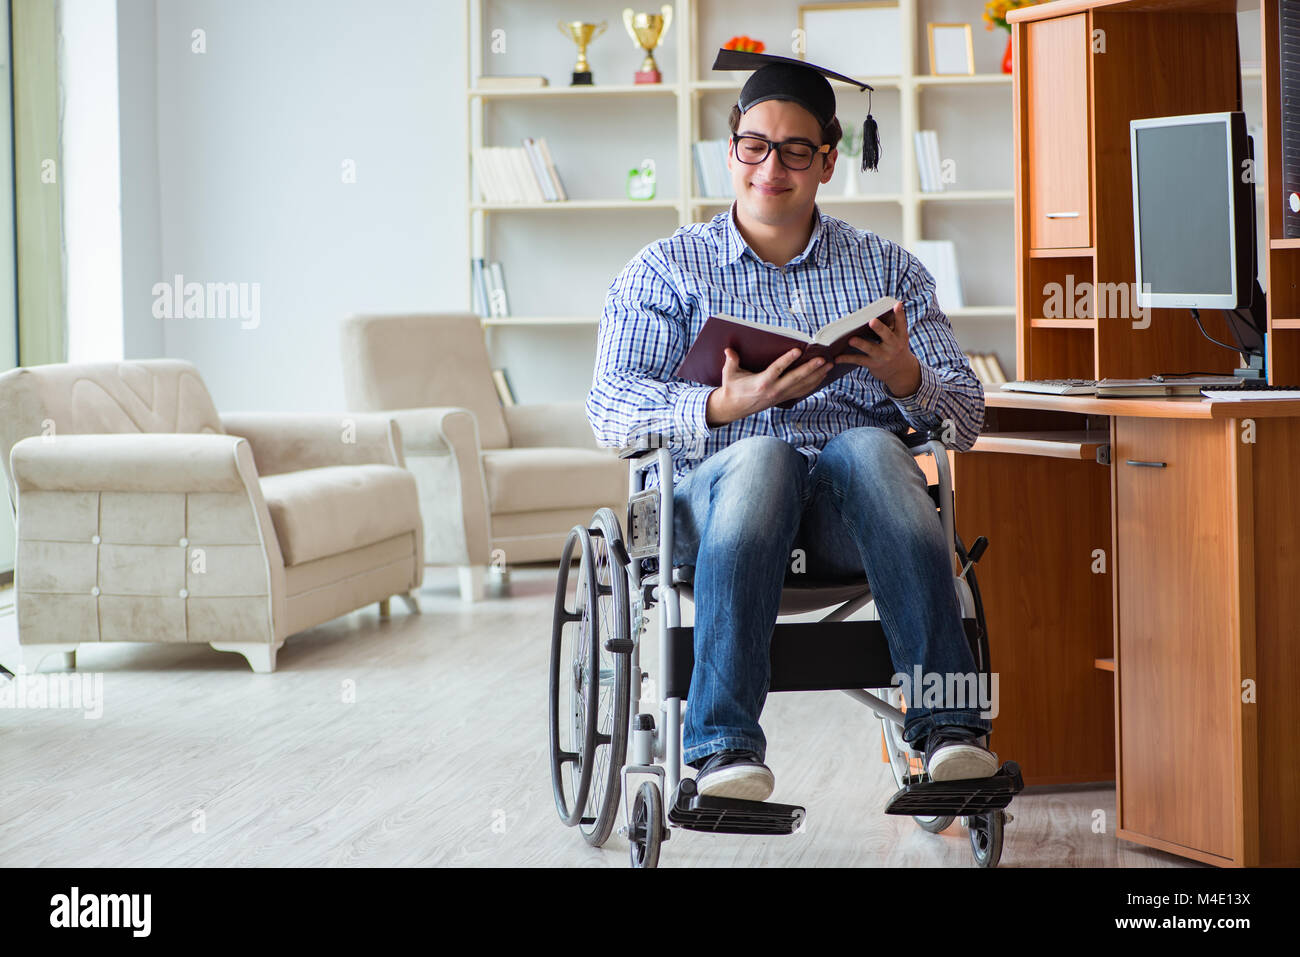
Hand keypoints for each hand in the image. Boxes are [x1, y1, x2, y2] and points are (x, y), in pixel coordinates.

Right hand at [705, 346, 830, 426]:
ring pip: (802, 386)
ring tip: (829, 366)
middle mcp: (773, 390)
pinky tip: (822, 376)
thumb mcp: (729, 374)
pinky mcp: (783, 398)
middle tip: (823, 359)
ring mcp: (780, 396)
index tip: (798, 350)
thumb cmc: (732, 388)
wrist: (734, 408)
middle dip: (811, 369)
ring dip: (817, 376)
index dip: (788, 360)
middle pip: (795, 379)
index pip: (777, 370)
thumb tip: (729, 350)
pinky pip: (802, 391)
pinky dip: (814, 384)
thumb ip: (731, 361)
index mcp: (761, 383)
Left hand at [833, 302, 920, 396]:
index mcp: (900, 336)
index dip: (900, 314)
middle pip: (887, 336)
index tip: (897, 304)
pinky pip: (859, 360)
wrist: (899, 371)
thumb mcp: (898, 337)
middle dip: (879, 328)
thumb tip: (878, 311)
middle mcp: (894, 346)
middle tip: (872, 321)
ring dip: (861, 344)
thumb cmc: (894, 347)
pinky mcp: (873, 364)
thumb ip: (892, 325)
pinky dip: (846, 359)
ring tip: (851, 340)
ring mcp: (883, 356)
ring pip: (871, 349)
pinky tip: (837, 358)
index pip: (901, 323)